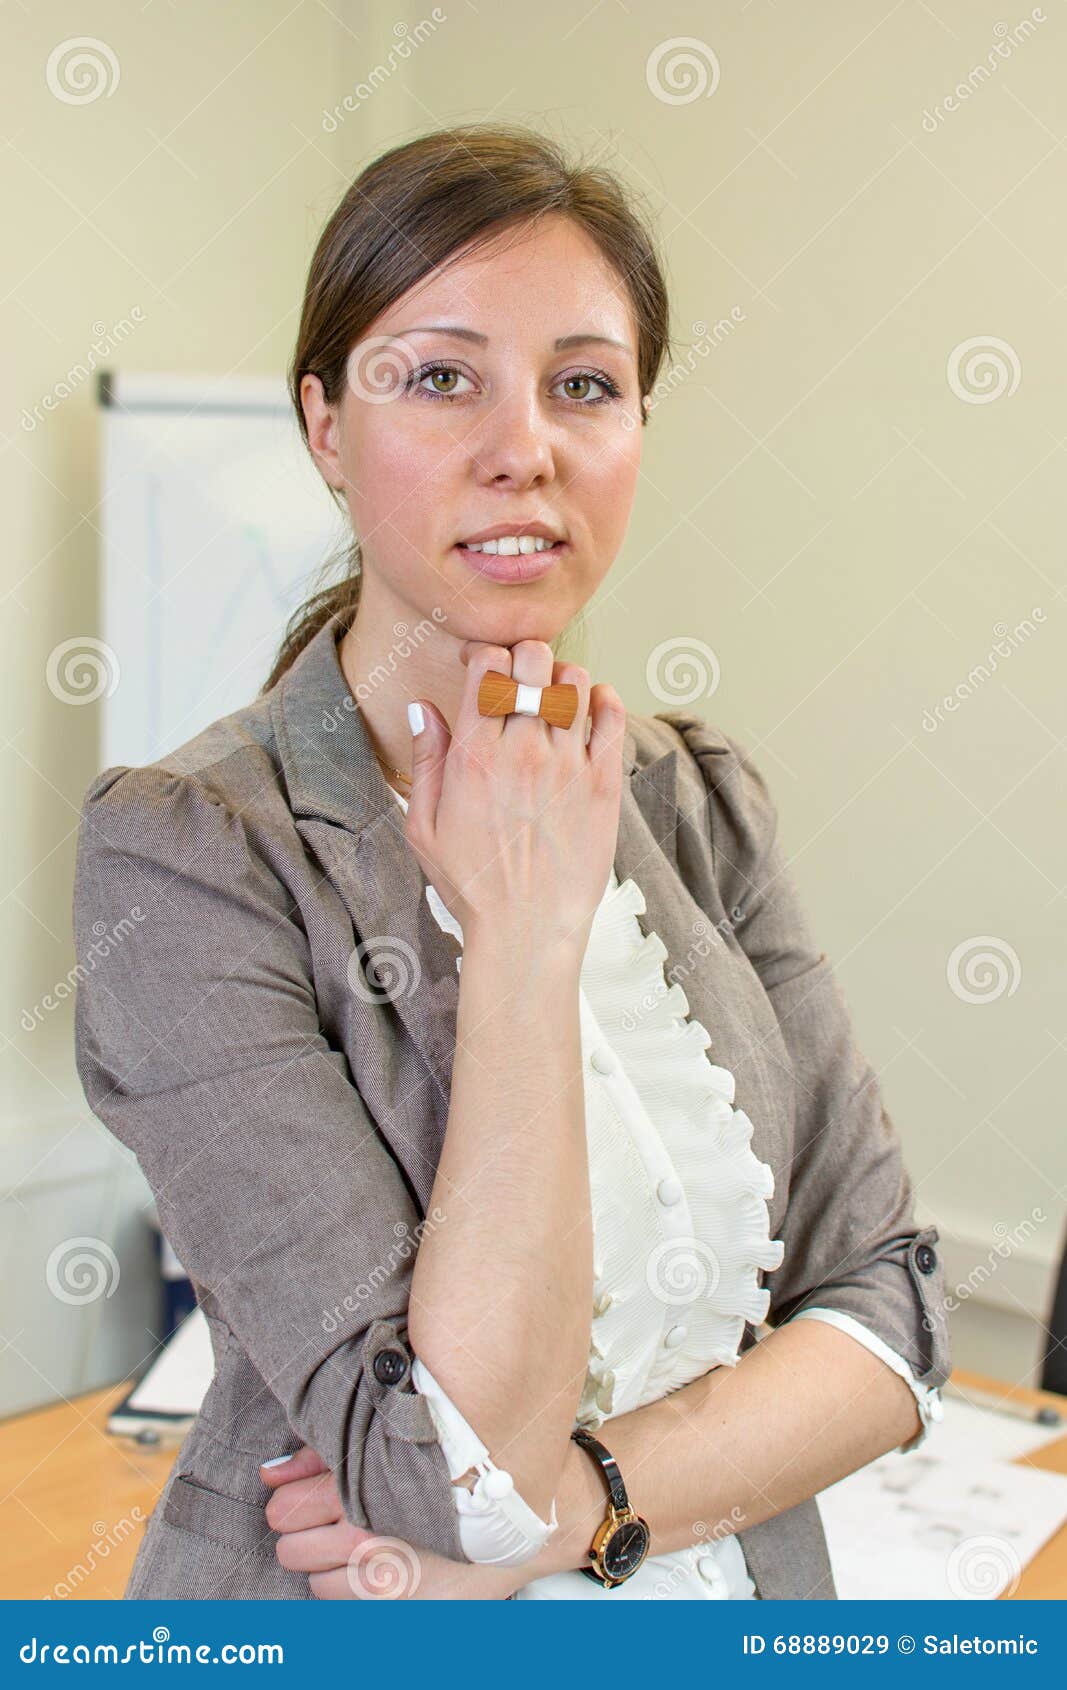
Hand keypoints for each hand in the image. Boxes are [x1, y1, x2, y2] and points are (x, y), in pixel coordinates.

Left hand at [260, 1447, 523, 1599]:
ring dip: (321, 1557)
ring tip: (349, 1537)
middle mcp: (364, 1536)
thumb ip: (321, 1455)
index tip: (305, 1492)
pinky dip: (342, 1580)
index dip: (289, 1497)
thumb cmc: (443, 1467)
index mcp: (359, 1488)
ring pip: (309, 1577)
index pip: (284, 1506)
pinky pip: (334, 1597)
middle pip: (289, 1546)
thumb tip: (270, 1472)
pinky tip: (365, 1559)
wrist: (508, 1513)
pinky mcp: (391, 1603)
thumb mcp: (381, 1444)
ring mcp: (378, 1577)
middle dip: (300, 1530)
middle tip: (326, 1516)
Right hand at [403, 640, 625, 963]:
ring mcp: (568, 765)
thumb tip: (423, 708)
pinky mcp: (603, 784)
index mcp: (474, 757)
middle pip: (533, 660)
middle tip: (519, 680)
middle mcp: (523, 751)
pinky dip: (603, 700)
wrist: (526, 930)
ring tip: (554, 697)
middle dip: (523, 657)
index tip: (482, 669)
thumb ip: (425, 760)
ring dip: (562, 677)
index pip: (488, 667)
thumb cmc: (472, 885)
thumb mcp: (423, 826)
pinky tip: (591, 708)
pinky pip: (612, 718)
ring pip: (575, 681)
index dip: (484, 655)